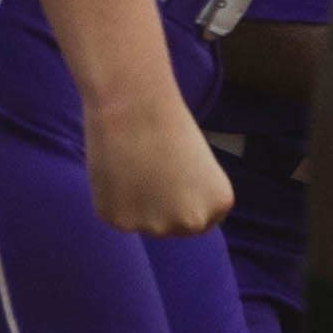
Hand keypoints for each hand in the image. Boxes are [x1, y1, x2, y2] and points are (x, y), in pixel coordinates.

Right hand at [84, 89, 232, 235]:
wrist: (135, 105)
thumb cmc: (168, 127)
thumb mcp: (198, 168)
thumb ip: (188, 198)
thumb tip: (165, 219)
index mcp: (219, 205)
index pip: (199, 219)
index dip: (182, 195)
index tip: (175, 169)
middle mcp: (192, 223)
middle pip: (172, 225)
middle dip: (160, 204)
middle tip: (151, 166)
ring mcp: (156, 227)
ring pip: (143, 222)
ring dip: (136, 202)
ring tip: (134, 165)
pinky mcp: (121, 222)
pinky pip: (117, 217)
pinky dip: (113, 198)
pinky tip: (117, 172)